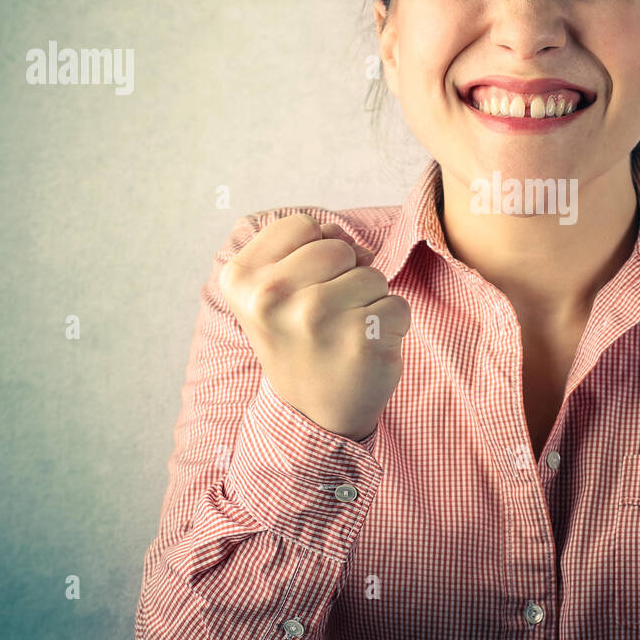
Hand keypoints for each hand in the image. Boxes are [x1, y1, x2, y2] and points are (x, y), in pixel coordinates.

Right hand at [218, 213, 410, 439]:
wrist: (312, 414)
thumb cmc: (299, 340)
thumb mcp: (273, 291)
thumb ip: (303, 249)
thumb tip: (351, 241)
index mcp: (242, 278)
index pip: (303, 225)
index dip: (316, 251)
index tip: (304, 288)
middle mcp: (272, 296)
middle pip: (340, 246)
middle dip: (345, 275)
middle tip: (326, 316)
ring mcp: (317, 317)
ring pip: (372, 274)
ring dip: (369, 301)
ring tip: (344, 333)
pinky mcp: (362, 338)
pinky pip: (397, 304)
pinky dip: (391, 324)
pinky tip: (365, 348)